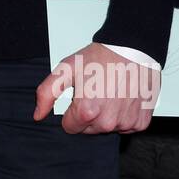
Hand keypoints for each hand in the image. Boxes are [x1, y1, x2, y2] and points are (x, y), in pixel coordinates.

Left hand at [34, 42, 159, 134]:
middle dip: (89, 114)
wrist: (133, 48)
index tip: (81, 96)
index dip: (72, 112)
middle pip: (89, 130)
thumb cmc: (101, 57)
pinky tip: (124, 98)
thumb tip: (38, 115)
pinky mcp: (140, 122)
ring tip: (112, 93)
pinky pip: (126, 127)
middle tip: (97, 92)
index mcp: (86, 112)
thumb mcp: (67, 69)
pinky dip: (124, 116)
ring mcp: (125, 123)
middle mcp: (107, 122)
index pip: (70, 127)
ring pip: (108, 128)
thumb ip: (47, 93)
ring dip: (107, 115)